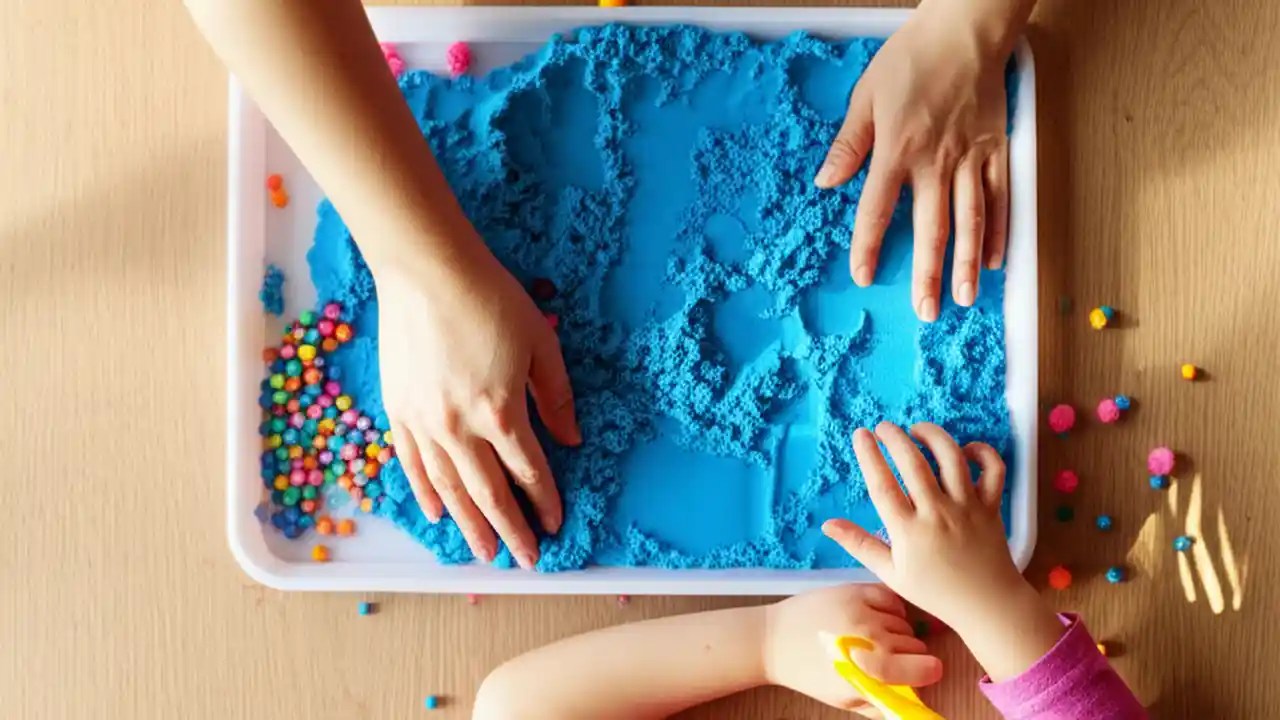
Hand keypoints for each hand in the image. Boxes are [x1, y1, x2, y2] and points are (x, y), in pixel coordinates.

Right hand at [375, 236, 579, 569]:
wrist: (426, 270)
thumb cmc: (489, 299)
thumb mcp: (540, 343)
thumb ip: (555, 396)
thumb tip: (571, 439)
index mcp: (501, 412)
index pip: (529, 472)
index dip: (545, 501)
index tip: (556, 523)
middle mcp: (460, 427)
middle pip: (489, 492)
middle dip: (510, 530)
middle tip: (524, 560)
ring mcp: (424, 422)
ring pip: (450, 488)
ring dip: (469, 525)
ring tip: (483, 554)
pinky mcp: (398, 411)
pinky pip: (413, 464)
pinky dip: (426, 492)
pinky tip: (438, 514)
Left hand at [763, 584, 941, 712]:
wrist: (773, 640)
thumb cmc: (809, 675)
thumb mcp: (844, 700)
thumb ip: (882, 704)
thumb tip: (916, 703)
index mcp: (867, 673)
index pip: (922, 669)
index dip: (929, 671)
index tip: (926, 671)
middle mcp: (868, 641)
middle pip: (916, 646)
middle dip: (909, 654)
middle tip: (889, 657)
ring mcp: (861, 613)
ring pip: (905, 623)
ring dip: (898, 632)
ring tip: (875, 637)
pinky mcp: (854, 590)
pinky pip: (892, 599)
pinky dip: (892, 608)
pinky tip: (877, 617)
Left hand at [816, 3, 1013, 320]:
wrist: (966, 28)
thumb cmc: (912, 57)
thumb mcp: (866, 95)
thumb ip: (848, 143)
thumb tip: (825, 181)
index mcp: (897, 149)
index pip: (878, 209)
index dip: (869, 246)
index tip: (864, 277)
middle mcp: (936, 160)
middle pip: (931, 227)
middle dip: (927, 273)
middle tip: (925, 311)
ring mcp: (972, 157)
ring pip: (971, 219)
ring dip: (966, 263)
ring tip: (963, 299)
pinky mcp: (997, 149)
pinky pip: (1000, 197)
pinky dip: (998, 230)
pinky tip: (994, 260)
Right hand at [823, 423, 1063, 680]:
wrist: (988, 605)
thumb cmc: (935, 591)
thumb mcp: (891, 573)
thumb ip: (860, 544)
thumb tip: (827, 524)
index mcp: (908, 531)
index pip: (883, 485)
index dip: (869, 456)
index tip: (860, 434)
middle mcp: (937, 513)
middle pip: (914, 463)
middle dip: (895, 438)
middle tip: (884, 426)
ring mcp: (967, 507)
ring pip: (952, 458)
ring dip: (933, 436)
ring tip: (918, 430)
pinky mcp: (991, 506)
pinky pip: (993, 470)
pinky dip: (982, 453)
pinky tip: (964, 450)